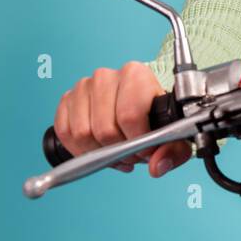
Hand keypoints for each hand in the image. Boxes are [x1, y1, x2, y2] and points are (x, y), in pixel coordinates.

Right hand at [53, 61, 192, 177]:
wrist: (139, 107)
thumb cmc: (155, 117)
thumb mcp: (175, 135)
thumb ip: (174, 151)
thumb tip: (157, 166)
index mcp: (135, 74)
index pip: (129, 115)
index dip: (138, 143)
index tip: (146, 152)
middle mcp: (106, 76)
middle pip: (104, 129)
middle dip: (119, 151)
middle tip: (132, 155)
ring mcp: (83, 87)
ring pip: (82, 134)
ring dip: (99, 153)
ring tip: (117, 153)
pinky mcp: (67, 100)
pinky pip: (65, 133)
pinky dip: (81, 151)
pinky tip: (99, 150)